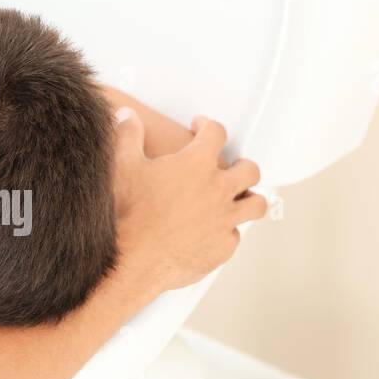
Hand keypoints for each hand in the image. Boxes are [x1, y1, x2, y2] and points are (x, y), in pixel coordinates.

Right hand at [112, 109, 265, 291]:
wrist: (131, 259)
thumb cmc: (128, 215)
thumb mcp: (123, 166)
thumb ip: (127, 136)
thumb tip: (126, 118)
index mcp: (197, 164)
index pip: (216, 134)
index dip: (208, 126)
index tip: (202, 128)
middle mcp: (218, 190)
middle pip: (248, 170)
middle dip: (241, 164)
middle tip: (232, 165)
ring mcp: (224, 220)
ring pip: (256, 205)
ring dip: (250, 198)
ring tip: (241, 198)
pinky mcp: (222, 248)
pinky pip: (235, 236)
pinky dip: (228, 232)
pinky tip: (217, 232)